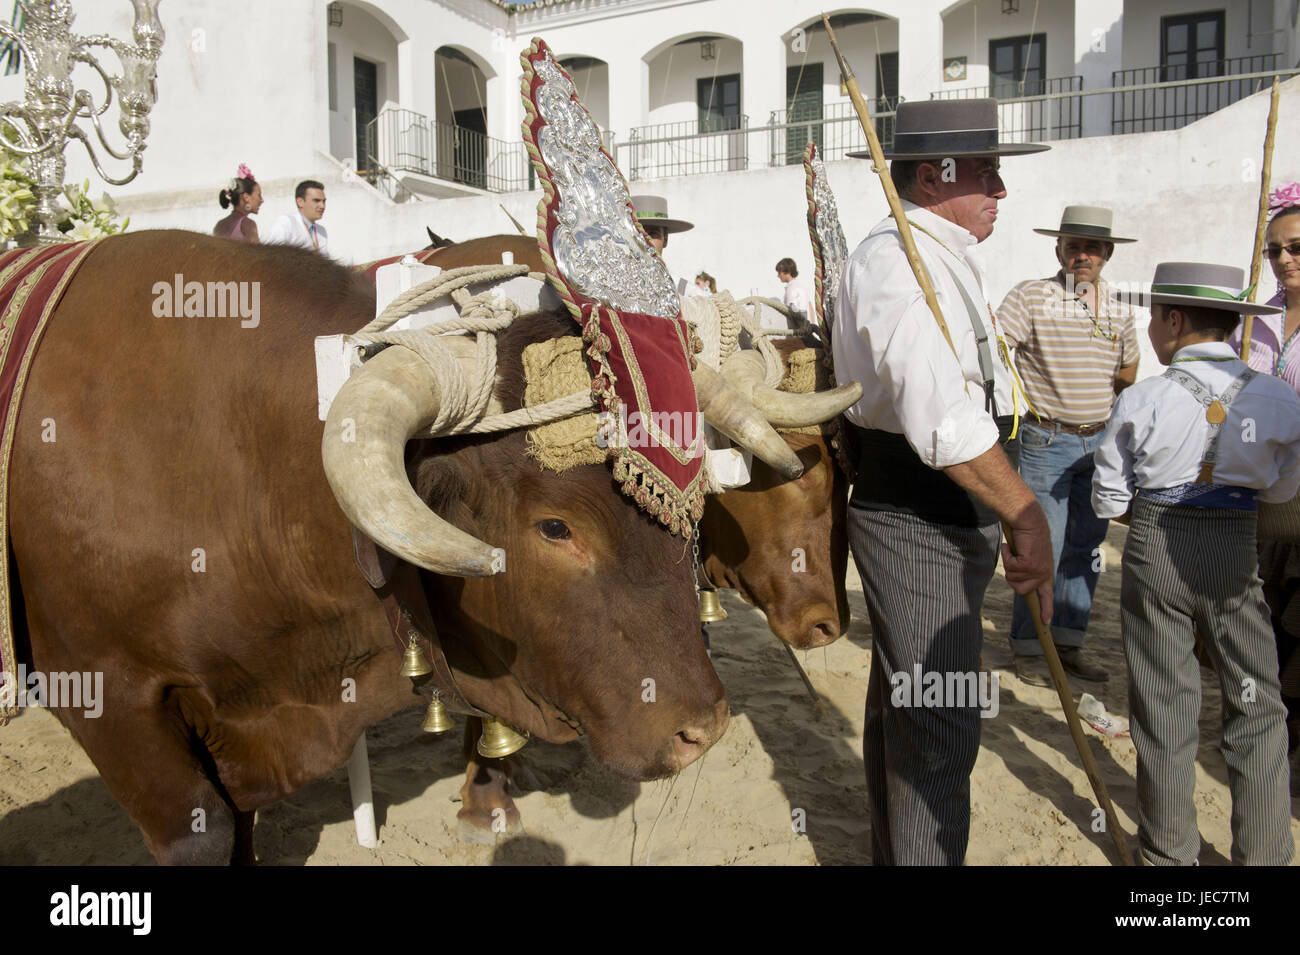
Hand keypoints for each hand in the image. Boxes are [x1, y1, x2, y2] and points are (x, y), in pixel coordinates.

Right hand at [1001, 509, 1053, 626]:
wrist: (1028, 520)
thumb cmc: (1025, 536)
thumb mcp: (1027, 555)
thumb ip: (1025, 569)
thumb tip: (1017, 581)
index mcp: (1045, 572)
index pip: (1047, 594)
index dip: (1046, 608)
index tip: (1045, 621)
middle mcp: (1044, 573)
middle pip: (1021, 590)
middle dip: (1012, 576)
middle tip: (1013, 559)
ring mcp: (1038, 570)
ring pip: (1013, 578)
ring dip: (1009, 563)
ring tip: (1015, 549)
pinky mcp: (1031, 564)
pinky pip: (1010, 567)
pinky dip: (1007, 556)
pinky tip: (1012, 546)